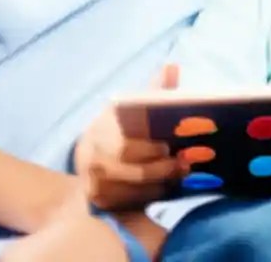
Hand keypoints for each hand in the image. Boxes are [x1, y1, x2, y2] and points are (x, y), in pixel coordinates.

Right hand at [75, 65, 182, 210]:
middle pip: (131, 170)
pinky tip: (166, 188)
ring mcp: (95, 181)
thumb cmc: (116, 129)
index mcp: (102, 130)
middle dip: (161, 168)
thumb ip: (153, 91)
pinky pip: (129, 204)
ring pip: (133, 190)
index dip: (150, 148)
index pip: (126, 144)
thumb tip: (172, 67)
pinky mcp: (100, 201)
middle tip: (184, 164)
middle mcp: (94, 157)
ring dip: (160, 184)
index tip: (170, 147)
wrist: (86, 158)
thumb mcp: (130, 107)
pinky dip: (150, 197)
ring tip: (181, 175)